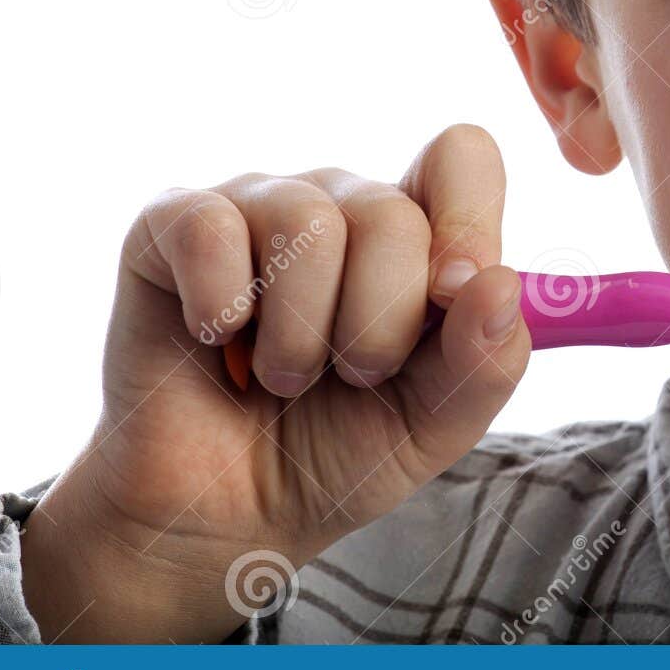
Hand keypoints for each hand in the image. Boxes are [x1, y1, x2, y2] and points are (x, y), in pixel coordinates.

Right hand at [21, 124, 528, 641]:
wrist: (222, 513)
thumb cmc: (334, 452)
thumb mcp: (435, 426)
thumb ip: (486, 361)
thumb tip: (500, 283)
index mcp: (415, 234)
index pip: (461, 156)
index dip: (467, 223)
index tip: (449, 299)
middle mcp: (339, 203)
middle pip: (391, 212)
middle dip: (380, 325)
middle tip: (352, 375)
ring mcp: (255, 205)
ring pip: (309, 222)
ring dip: (300, 335)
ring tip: (283, 376)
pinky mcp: (170, 225)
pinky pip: (210, 228)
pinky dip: (222, 307)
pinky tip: (217, 341)